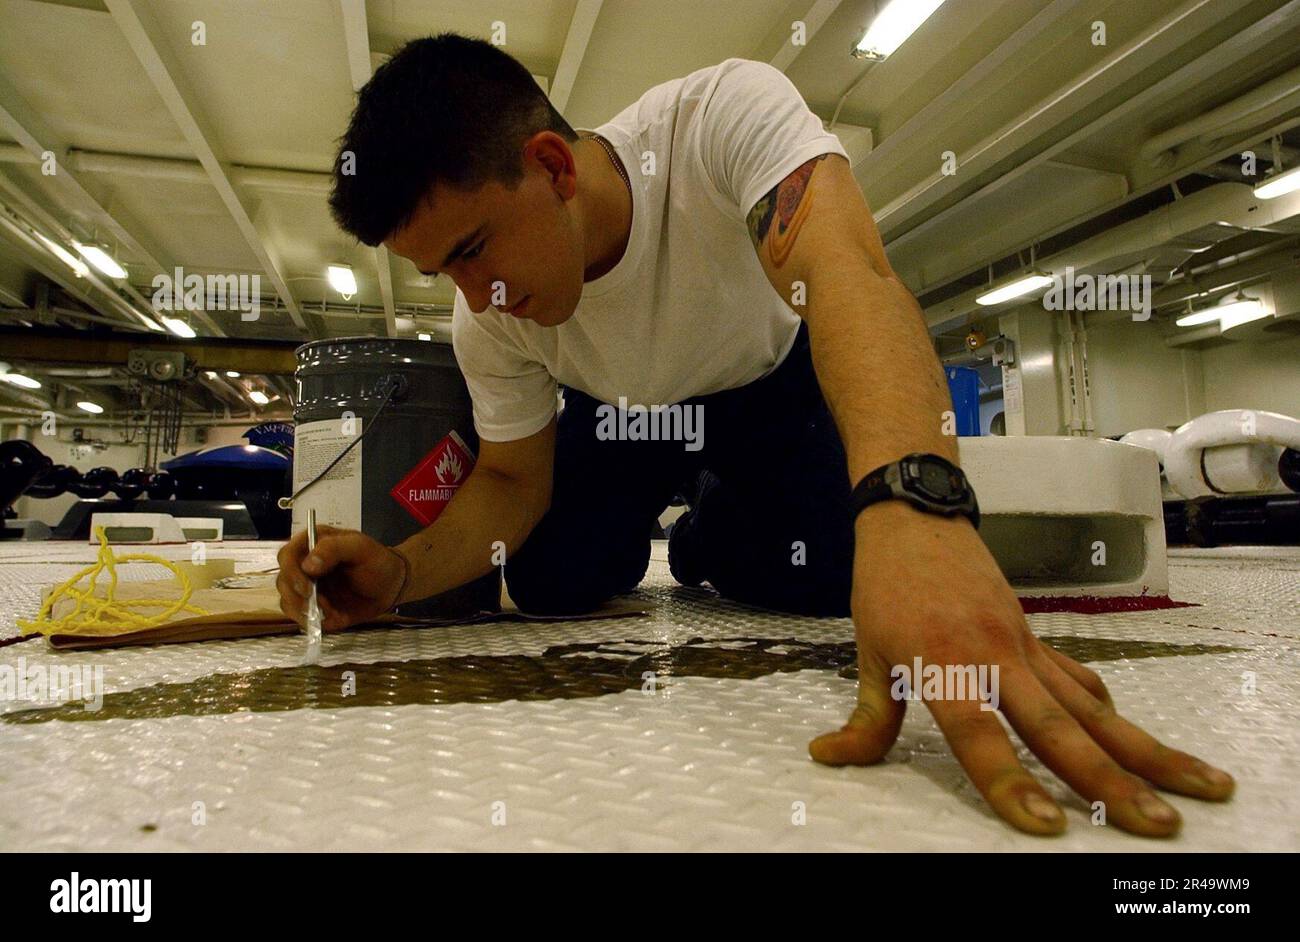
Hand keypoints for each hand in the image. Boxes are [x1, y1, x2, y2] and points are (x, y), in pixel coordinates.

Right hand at [275, 525, 408, 631]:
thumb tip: (308, 565)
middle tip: (323, 604)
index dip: (291, 572)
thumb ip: (334, 549)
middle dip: (298, 597)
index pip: (286, 556)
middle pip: (283, 582)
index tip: (307, 588)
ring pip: (287, 602)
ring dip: (306, 611)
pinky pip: (302, 618)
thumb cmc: (376, 561)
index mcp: (311, 545)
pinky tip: (336, 617)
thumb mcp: (359, 547)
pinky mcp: (314, 608)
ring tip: (333, 611)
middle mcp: (303, 566)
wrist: (391, 585)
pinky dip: (315, 622)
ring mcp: (306, 588)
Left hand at [809, 501, 1234, 836]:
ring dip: (1145, 750)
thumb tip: (829, 757)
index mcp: (941, 664)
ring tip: (1199, 786)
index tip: (1048, 825)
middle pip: (1058, 728)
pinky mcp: (1036, 636)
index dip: (1010, 781)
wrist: (915, 514)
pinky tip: (1135, 743)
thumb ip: (865, 718)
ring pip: (1090, 707)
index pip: (979, 735)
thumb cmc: (885, 585)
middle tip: (1158, 824)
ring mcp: (1023, 645)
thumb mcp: (866, 652)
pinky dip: (1107, 712)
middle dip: (1109, 782)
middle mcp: (993, 656)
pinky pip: (1079, 680)